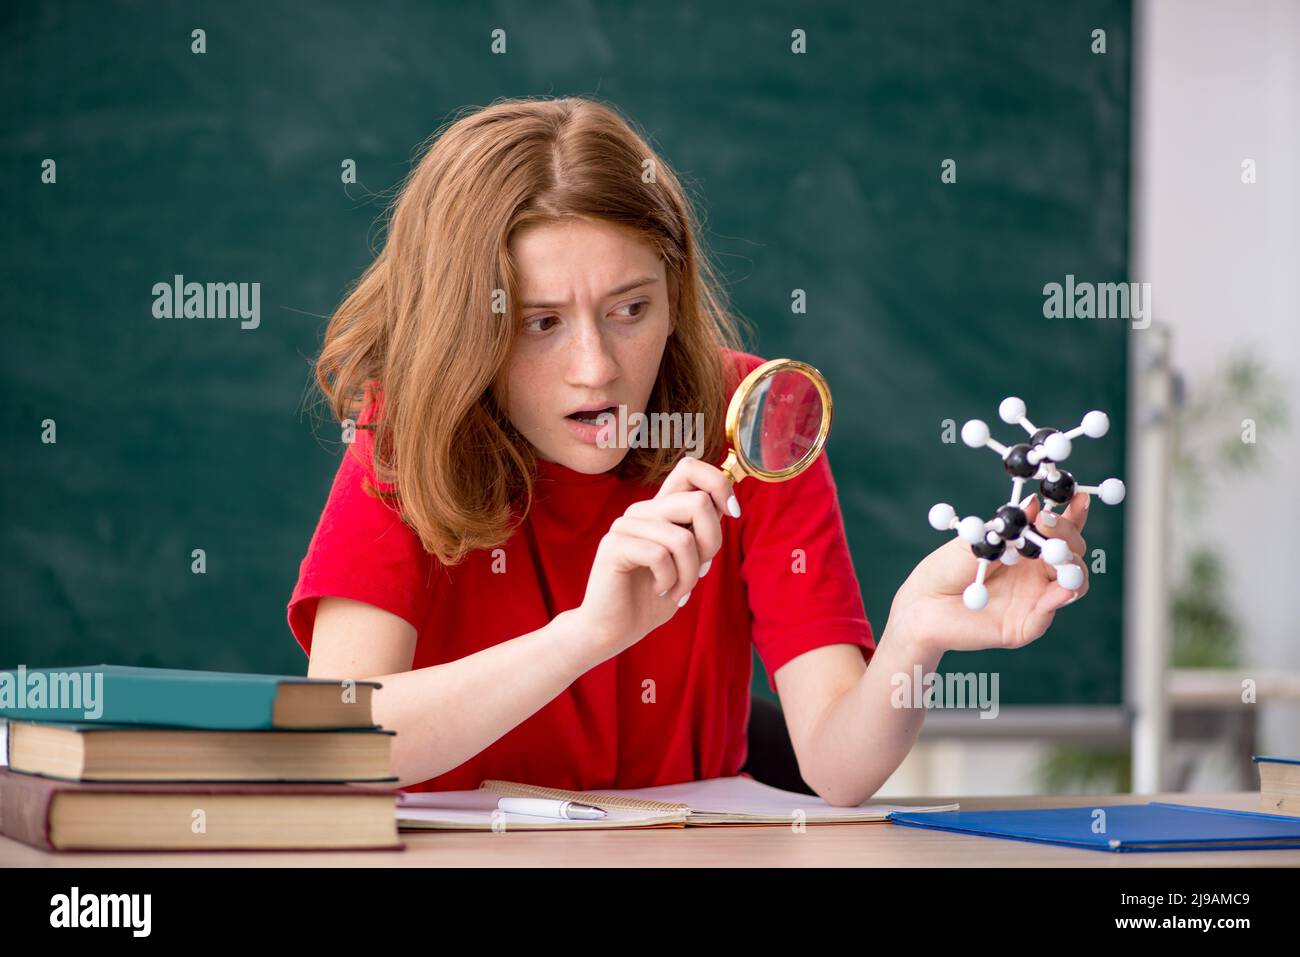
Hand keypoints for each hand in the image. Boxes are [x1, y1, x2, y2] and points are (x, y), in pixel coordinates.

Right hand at [571, 456, 739, 664]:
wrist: (615, 630)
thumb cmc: (653, 597)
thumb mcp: (689, 562)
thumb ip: (701, 533)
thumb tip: (729, 507)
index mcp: (660, 508)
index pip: (690, 467)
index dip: (719, 485)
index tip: (732, 514)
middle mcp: (642, 510)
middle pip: (697, 502)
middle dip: (711, 543)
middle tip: (698, 571)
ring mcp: (625, 525)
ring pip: (683, 537)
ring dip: (689, 574)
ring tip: (677, 590)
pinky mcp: (614, 545)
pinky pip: (660, 555)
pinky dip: (670, 581)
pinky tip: (659, 591)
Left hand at [890, 492, 1091, 655]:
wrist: (921, 604)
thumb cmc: (946, 569)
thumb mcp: (976, 542)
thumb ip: (1007, 529)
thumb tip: (1034, 503)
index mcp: (1028, 550)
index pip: (1061, 531)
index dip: (1073, 515)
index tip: (1077, 496)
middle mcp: (1038, 574)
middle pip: (1072, 553)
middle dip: (1067, 535)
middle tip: (1046, 522)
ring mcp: (1035, 599)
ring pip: (1073, 582)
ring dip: (1071, 565)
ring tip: (1057, 552)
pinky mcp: (1026, 625)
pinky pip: (1050, 612)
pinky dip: (1059, 598)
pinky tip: (1060, 588)